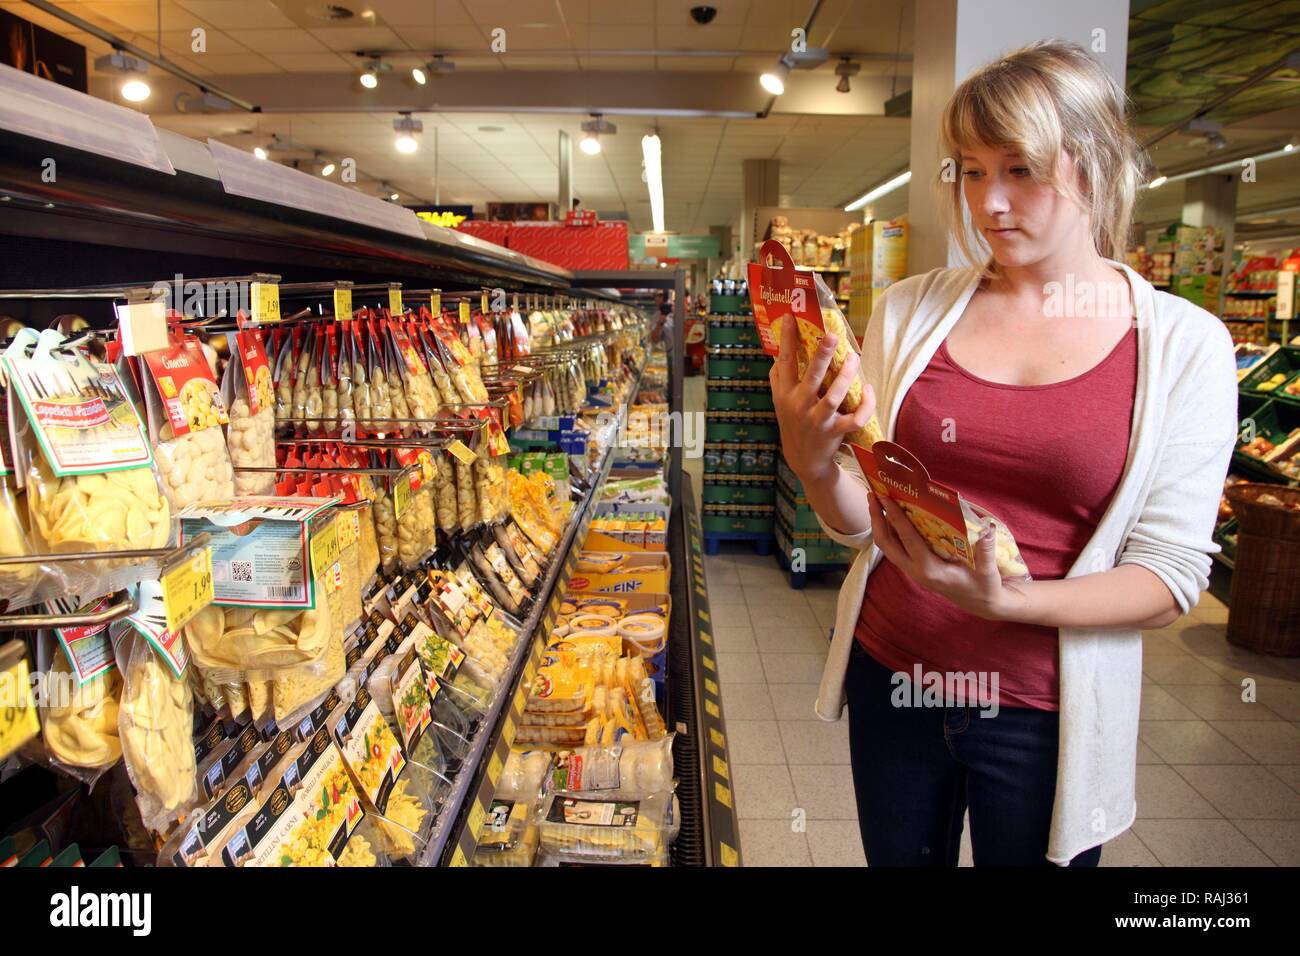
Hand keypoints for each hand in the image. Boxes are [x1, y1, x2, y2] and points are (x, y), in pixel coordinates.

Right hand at [770, 314, 875, 485]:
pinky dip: (866, 405)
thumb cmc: (794, 424)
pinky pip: (855, 418)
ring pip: (834, 396)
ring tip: (855, 358)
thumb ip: (779, 379)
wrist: (804, 460)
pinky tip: (868, 390)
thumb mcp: (780, 402)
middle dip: (822, 356)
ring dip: (847, 376)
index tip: (791, 317)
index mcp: (785, 394)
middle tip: (832, 335)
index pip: (785, 362)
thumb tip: (780, 352)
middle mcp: (799, 405)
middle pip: (812, 377)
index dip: (787, 339)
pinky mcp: (834, 432)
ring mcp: (817, 420)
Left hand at [866, 489, 1028, 621]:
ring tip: (876, 500)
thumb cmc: (984, 587)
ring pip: (887, 546)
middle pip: (886, 543)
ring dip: (879, 524)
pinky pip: (895, 548)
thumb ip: (987, 550)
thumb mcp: (988, 571)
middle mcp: (915, 570)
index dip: (895, 517)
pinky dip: (889, 530)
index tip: (886, 498)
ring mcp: (912, 570)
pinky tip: (890, 515)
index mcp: (930, 570)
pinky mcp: (914, 567)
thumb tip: (988, 528)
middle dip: (876, 519)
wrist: (981, 604)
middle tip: (873, 495)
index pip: (908, 539)